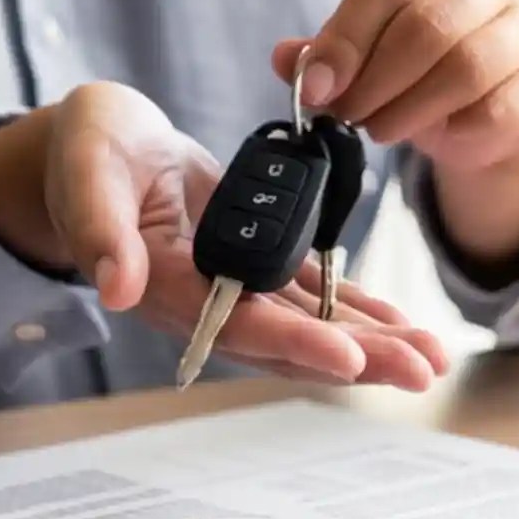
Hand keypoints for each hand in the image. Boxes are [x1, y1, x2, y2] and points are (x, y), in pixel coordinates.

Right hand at [0, 81, 447, 389]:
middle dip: (361, 358)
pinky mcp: (263, 266)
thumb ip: (99, 226)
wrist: (108, 147)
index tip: (347, 359)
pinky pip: (320, 297)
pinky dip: (362, 310)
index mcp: (169, 288)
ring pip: (316, 325)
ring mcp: (242, 288)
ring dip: (375, 343)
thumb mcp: (87, 170)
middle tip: (421, 371)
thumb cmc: (89, 153)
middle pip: (293, 341)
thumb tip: (118, 288)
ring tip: (431, 357)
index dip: (295, 344)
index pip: (239, 326)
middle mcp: (212, 301)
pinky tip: (403, 325)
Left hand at [270, 0, 518, 170]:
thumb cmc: (426, 78)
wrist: (493, 122)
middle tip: (349, 117)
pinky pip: (502, 109)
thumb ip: (331, 56)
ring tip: (381, 131)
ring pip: (467, 67)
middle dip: (376, 81)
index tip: (317, 89)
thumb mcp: (371, 62)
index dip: (346, 39)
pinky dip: (460, 133)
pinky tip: (440, 141)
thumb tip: (288, 60)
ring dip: (411, 110)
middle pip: (429, 25)